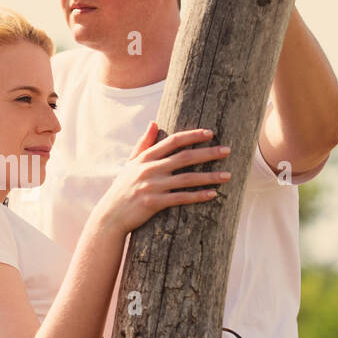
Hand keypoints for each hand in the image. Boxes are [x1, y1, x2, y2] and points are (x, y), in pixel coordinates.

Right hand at [94, 121, 231, 235]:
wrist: (110, 215)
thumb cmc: (123, 188)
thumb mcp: (131, 164)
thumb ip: (144, 143)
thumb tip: (154, 122)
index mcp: (146, 157)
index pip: (173, 141)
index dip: (193, 136)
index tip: (211, 133)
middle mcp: (149, 169)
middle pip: (184, 157)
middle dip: (208, 153)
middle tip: (227, 150)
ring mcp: (152, 186)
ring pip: (187, 178)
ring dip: (209, 176)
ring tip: (227, 175)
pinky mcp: (154, 203)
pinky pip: (181, 198)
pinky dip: (198, 196)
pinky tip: (213, 194)